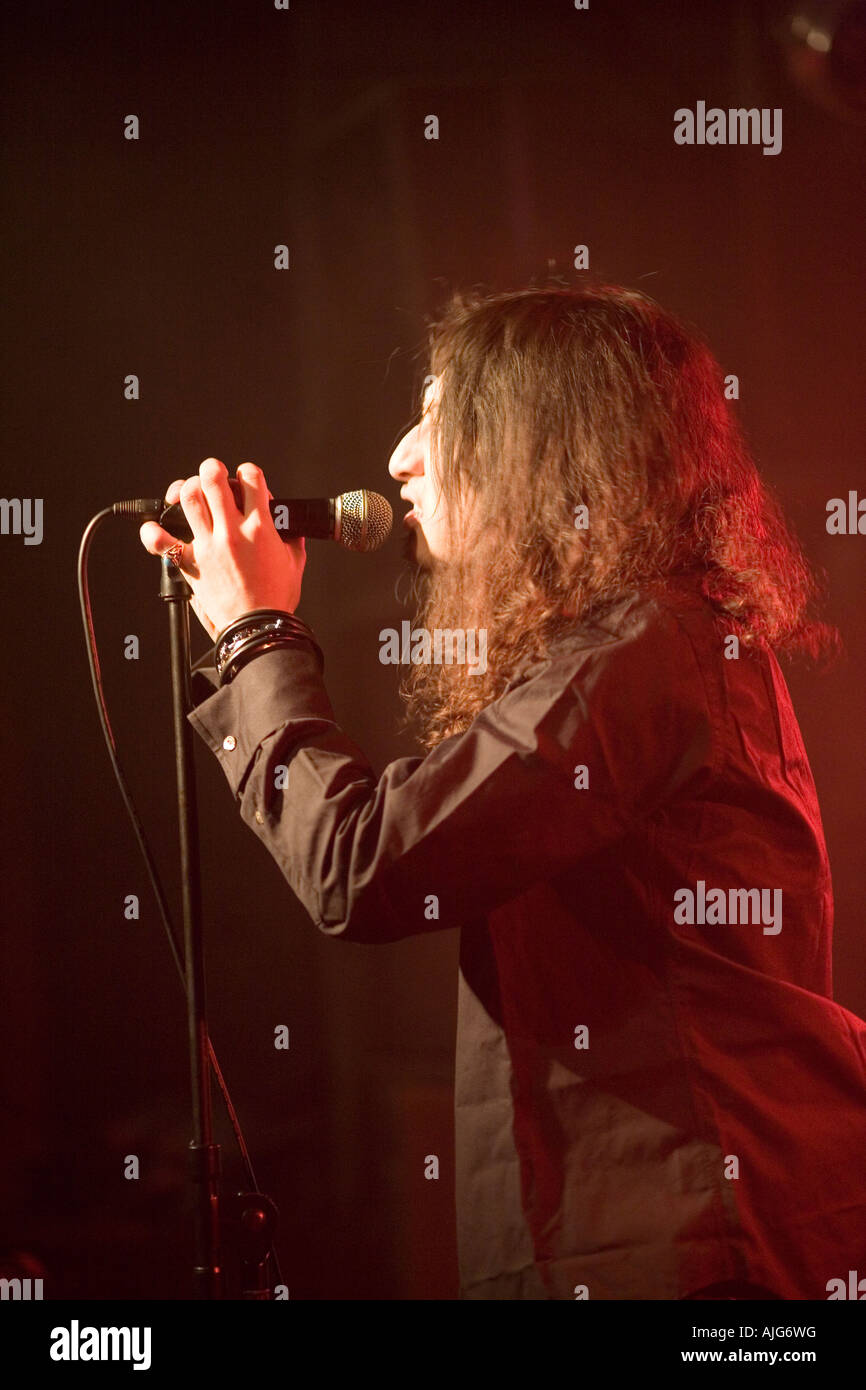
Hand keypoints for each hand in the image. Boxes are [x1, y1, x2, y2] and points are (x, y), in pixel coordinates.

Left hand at [139, 458, 305, 640]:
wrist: (257, 627)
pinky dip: (152, 534)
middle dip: (212, 469)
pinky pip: (161, 543)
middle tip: (212, 474)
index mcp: (260, 527)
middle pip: (213, 480)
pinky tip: (153, 528)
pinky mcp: (191, 564)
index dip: (248, 472)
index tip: (246, 478)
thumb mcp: (295, 561)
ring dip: (186, 490)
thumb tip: (291, 525)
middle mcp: (232, 531)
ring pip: (188, 499)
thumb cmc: (275, 599)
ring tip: (190, 494)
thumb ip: (292, 537)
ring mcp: (209, 546)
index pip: (251, 478)